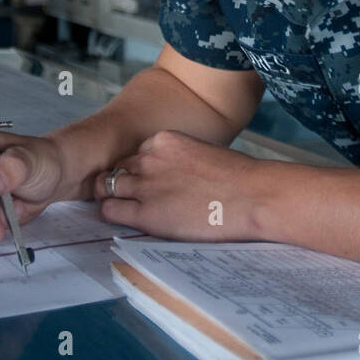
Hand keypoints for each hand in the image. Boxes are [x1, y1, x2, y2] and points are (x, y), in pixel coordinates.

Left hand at [91, 130, 269, 240]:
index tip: (148, 182)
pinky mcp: (145, 213)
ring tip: (126, 209)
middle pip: (119, 168)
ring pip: (108, 186)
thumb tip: (175, 175)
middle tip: (133, 197)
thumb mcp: (203, 153)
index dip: (139, 170)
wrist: (252, 196)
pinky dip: (111, 212)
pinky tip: (126, 219)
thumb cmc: (238, 178)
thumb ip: (180, 160)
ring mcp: (145, 185)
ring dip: (113, 196)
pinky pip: (110, 210)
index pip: (136, 154)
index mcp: (163, 140)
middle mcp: (149, 158)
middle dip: (123, 181)